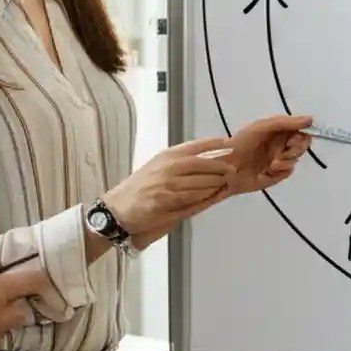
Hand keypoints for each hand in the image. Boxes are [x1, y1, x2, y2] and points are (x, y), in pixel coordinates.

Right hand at [104, 137, 237, 234]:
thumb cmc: (139, 187)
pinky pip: (194, 199)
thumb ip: (179, 162)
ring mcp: (168, 185)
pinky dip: (207, 197)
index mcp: (166, 156)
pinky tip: (215, 195)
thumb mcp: (157, 166)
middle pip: (203, 164)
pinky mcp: (167, 201)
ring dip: (217, 183)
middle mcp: (168, 167)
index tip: (230, 143)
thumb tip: (207, 159)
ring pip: (202, 183)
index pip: (195, 146)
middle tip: (233, 169)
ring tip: (227, 182)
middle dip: (221, 167)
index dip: (215, 143)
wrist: (118, 208)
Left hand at [221, 115, 312, 194]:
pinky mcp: (276, 175)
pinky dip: (279, 171)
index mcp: (279, 132)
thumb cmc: (243, 142)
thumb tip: (310, 119)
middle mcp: (281, 145)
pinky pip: (287, 172)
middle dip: (295, 150)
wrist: (227, 165)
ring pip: (295, 160)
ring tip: (271, 164)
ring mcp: (279, 161)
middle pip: (302, 147)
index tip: (293, 140)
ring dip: (285, 161)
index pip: (302, 132)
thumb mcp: (263, 127)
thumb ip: (286, 123)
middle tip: (284, 152)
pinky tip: (267, 171)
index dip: (302, 136)